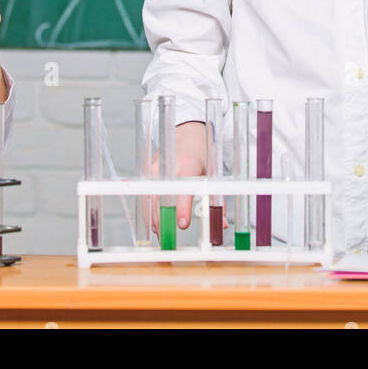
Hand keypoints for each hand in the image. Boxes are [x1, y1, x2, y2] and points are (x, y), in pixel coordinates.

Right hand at [147, 121, 210, 235]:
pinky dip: (148, 208)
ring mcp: (155, 168)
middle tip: (167, 236)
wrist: (187, 132)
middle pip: (161, 198)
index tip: (182, 224)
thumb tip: (222, 225)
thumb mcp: (213, 174)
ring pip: (149, 198)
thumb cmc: (202, 153)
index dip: (182, 209)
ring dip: (152, 217)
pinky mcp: (147, 170)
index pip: (183, 191)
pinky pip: (145, 193)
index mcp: (189, 165)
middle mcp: (169, 167)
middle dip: (163, 220)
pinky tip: (152, 220)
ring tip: (159, 232)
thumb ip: (217, 201)